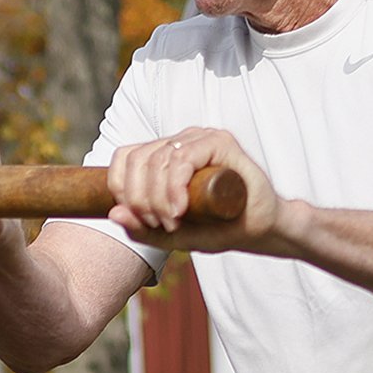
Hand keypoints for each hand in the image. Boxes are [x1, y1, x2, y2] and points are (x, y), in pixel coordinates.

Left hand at [107, 126, 286, 251]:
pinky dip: (175, 186)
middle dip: (140, 199)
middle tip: (160, 225)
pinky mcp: (220, 141)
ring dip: (158, 197)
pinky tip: (180, 209)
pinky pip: (183, 158)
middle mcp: (181, 142)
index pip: (125, 158)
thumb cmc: (217, 228)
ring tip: (173, 222)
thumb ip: (142, 228)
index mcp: (164, 155)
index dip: (121, 188)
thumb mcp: (171, 234)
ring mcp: (200, 138)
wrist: (260, 229)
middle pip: (138, 160)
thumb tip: (113, 213)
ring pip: (158, 159)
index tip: (139, 218)